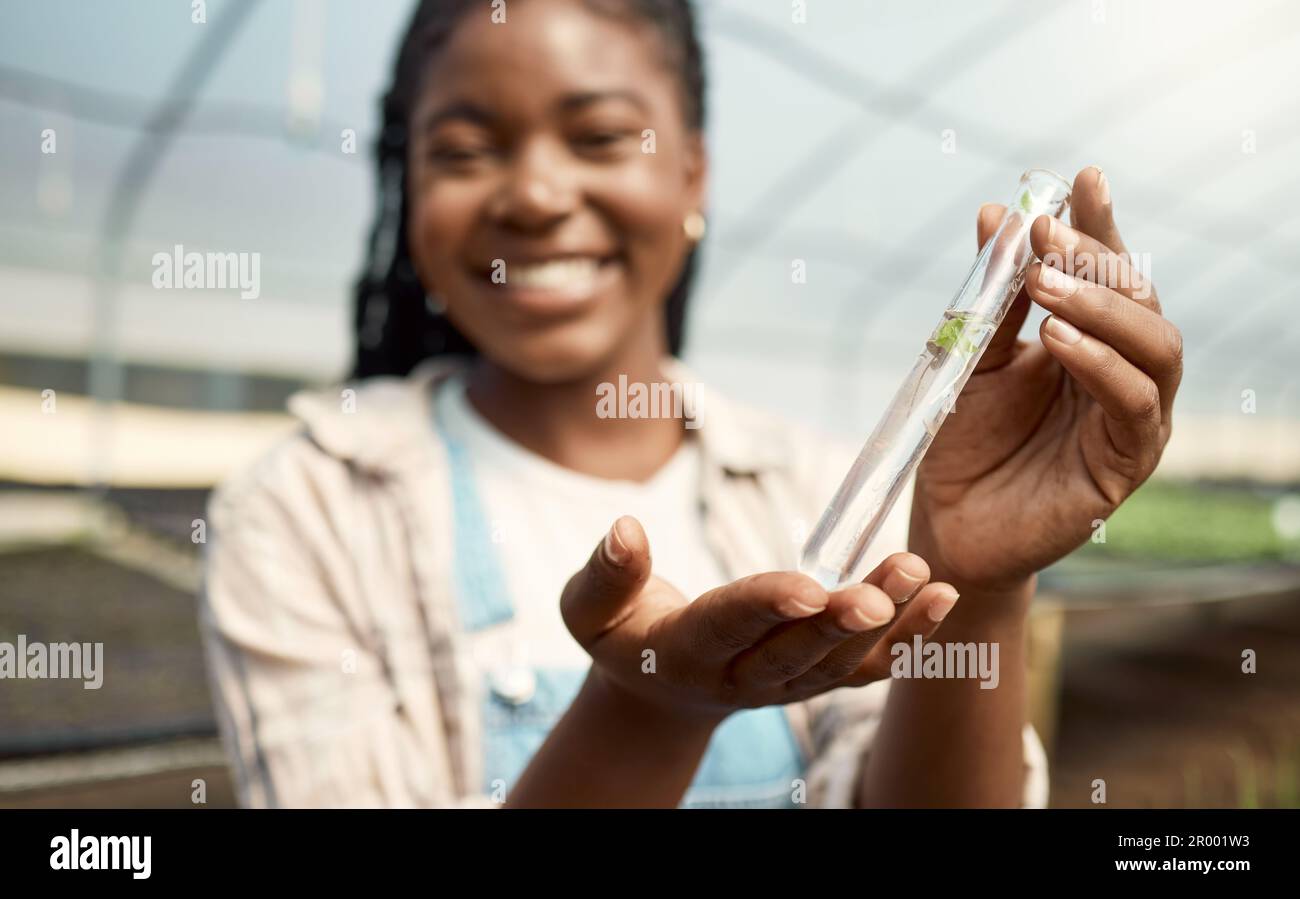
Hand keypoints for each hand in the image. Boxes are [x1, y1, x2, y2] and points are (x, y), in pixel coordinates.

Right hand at [561, 516, 959, 722]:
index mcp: (686, 654)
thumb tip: (625, 528)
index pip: (730, 626)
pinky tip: (943, 598)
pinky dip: (911, 638)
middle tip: (878, 592)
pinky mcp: (818, 680)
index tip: (809, 586)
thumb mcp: (589, 608)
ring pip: (843, 659)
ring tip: (921, 574)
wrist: (660, 691)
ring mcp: (788, 685)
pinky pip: (870, 667)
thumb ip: (607, 573)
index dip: (768, 606)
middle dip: (839, 622)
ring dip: (888, 621)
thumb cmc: (623, 634)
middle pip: (797, 651)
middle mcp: (744, 678)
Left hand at [911, 166, 1180, 592]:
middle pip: (1139, 300)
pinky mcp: (1126, 464)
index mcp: (1089, 342)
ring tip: (1047, 282)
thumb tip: (994, 213)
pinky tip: (1057, 340)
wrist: (949, 526)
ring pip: (1153, 347)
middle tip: (1045, 233)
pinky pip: (1134, 404)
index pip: (1108, 272)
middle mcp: (1121, 374)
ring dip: (1103, 306)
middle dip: (1095, 259)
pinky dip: (1100, 364)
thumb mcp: (970, 360)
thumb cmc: (963, 444)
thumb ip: (990, 298)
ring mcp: (1131, 419)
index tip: (1081, 177)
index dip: (1100, 224)